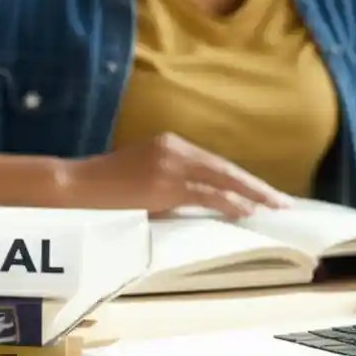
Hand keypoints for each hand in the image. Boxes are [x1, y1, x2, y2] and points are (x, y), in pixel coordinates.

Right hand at [67, 133, 293, 217]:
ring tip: (274, 208)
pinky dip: (229, 202)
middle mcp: (175, 148)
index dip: (242, 179)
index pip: (216, 163)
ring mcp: (171, 165)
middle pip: (226, 168)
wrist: (73, 187)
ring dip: (251, 195)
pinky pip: (206, 194)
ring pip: (222, 179)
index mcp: (171, 144)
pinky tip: (247, 211)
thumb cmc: (103, 188)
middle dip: (257, 186)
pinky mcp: (165, 184)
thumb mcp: (143, 176)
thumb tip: (200, 200)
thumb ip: (172, 182)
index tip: (264, 191)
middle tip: (283, 201)